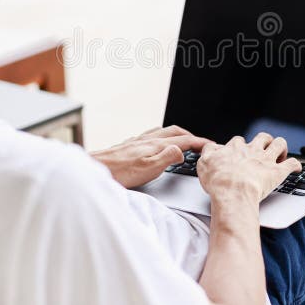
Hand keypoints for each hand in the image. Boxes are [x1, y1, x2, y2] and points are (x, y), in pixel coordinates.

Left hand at [91, 126, 210, 188]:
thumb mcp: (148, 169)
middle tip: (198, 142)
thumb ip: (167, 158)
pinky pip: (150, 136)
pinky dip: (161, 137)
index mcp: (154, 145)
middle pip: (173, 131)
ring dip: (175, 135)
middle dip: (189, 135)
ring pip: (161, 132)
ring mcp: (136, 141)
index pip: (182, 140)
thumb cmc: (118, 173)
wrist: (94, 170)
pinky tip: (155, 144)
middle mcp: (146, 140)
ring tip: (181, 141)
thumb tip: (182, 150)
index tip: (209, 145)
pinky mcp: (128, 146)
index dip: (198, 142)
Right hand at [197, 133, 301, 202]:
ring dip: (281, 147)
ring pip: (279, 143)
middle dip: (264, 141)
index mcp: (235, 148)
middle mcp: (252, 150)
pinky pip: (292, 164)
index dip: (240, 146)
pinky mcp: (277, 172)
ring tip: (280, 154)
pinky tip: (296, 168)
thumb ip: (208, 152)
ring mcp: (266, 160)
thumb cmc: (218, 181)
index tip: (239, 153)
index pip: (239, 140)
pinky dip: (296, 165)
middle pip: (262, 137)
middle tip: (263, 150)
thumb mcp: (204, 163)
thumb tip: (211, 147)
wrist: (233, 193)